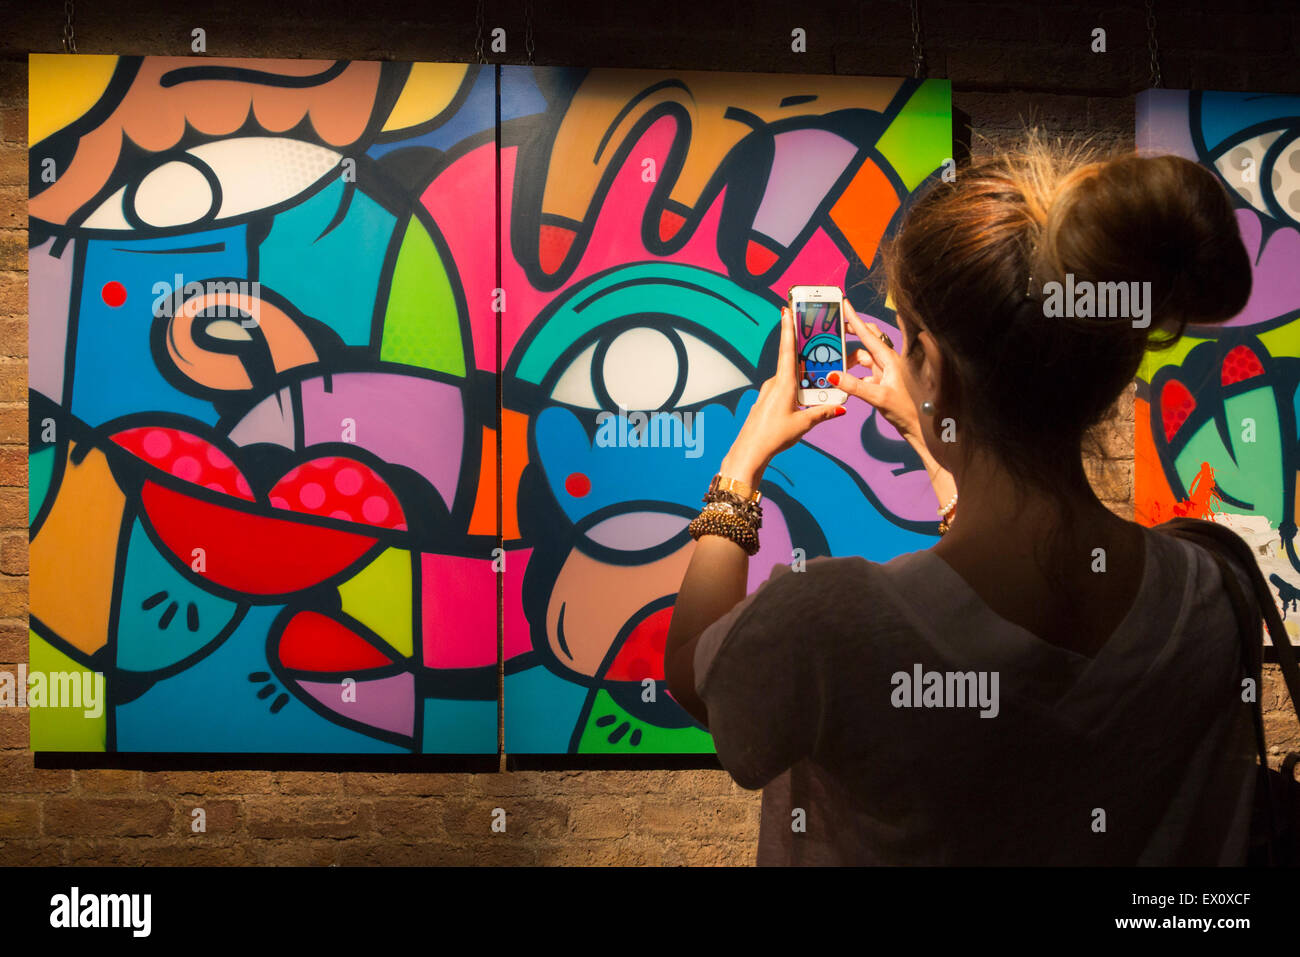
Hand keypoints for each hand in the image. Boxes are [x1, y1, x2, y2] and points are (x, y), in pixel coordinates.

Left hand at [720, 306, 845, 486]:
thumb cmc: (774, 436)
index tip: (786, 309)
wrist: (750, 451)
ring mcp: (768, 392)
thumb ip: (822, 413)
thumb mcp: (803, 424)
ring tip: (819, 382)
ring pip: (790, 379)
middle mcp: (774, 383)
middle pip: (793, 364)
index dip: (787, 328)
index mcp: (783, 383)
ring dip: (803, 378)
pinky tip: (804, 400)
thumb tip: (841, 408)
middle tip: (818, 344)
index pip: (787, 349)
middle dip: (806, 355)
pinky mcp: (766, 401)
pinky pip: (784, 390)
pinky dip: (795, 390)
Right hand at [832, 299, 922, 441]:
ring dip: (849, 361)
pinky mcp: (883, 382)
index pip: (868, 334)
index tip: (844, 304)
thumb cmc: (907, 410)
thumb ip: (854, 386)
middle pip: (867, 340)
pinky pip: (864, 373)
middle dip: (852, 334)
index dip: (855, 319)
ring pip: (864, 358)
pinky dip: (853, 375)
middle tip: (834, 331)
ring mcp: (886, 372)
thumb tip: (833, 375)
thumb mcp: (878, 397)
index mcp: (890, 359)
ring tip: (835, 367)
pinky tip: (844, 382)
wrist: (919, 428)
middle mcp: (889, 361)